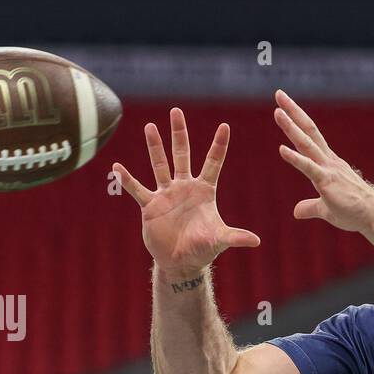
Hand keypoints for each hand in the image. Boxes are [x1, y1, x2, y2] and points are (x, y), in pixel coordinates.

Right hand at [113, 108, 260, 277]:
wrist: (180, 262)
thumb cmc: (202, 249)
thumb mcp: (219, 240)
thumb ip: (235, 237)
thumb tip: (256, 241)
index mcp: (204, 191)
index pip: (213, 163)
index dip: (218, 146)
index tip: (225, 126)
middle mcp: (184, 187)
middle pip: (182, 154)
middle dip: (179, 134)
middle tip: (176, 111)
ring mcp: (166, 194)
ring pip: (160, 165)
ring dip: (155, 147)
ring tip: (150, 127)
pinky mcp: (150, 206)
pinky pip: (137, 189)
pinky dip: (127, 179)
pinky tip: (117, 166)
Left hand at [273, 89, 373, 231]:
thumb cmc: (355, 213)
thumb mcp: (327, 209)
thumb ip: (311, 207)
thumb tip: (296, 212)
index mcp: (329, 164)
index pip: (310, 138)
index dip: (297, 122)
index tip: (284, 108)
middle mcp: (328, 161)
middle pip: (308, 131)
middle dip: (293, 112)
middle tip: (279, 93)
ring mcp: (328, 170)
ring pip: (307, 144)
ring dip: (291, 127)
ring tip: (277, 111)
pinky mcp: (327, 182)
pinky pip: (309, 168)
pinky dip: (295, 158)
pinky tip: (281, 148)